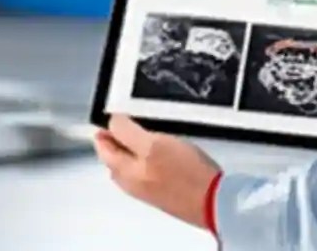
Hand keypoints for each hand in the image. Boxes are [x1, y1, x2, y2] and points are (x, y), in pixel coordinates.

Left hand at [94, 115, 221, 228]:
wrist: (214, 201)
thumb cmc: (186, 174)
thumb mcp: (152, 144)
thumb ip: (127, 133)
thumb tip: (112, 122)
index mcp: (123, 172)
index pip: (103, 147)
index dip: (106, 128)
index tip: (116, 114)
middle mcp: (132, 183)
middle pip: (115, 158)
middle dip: (118, 138)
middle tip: (128, 121)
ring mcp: (147, 189)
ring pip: (132, 164)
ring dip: (134, 147)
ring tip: (146, 132)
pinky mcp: (164, 192)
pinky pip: (148, 171)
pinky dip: (150, 158)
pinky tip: (163, 150)